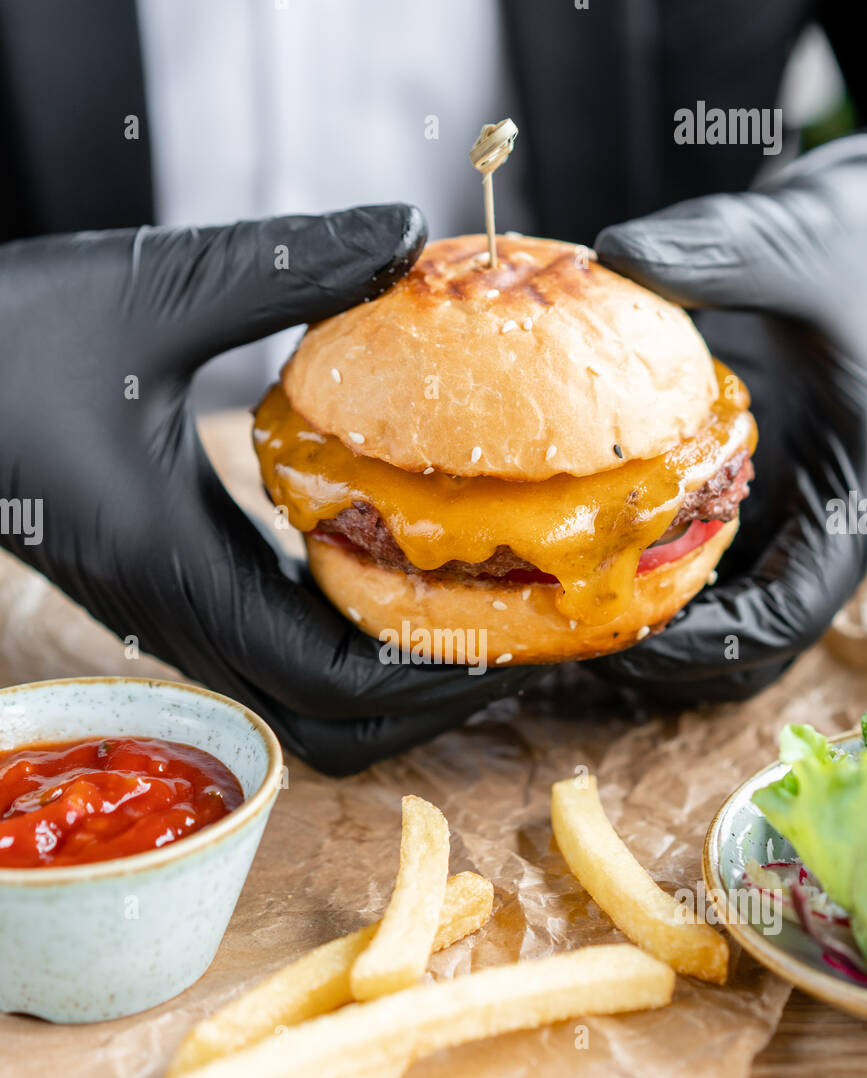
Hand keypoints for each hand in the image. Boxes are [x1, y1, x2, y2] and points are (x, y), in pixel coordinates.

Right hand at [0, 207, 525, 772]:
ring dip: (384, 680)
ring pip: (295, 701)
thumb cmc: (11, 335)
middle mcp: (179, 617)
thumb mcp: (155, 289)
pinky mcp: (167, 592)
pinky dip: (341, 641)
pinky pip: (270, 654)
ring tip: (463, 620)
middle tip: (501, 649)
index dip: (429, 679)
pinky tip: (381, 574)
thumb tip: (404, 230)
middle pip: (324, 725)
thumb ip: (287, 265)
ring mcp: (170, 616)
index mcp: (180, 569)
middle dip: (420, 704)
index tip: (507, 647)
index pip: (330, 679)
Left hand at [592, 136, 866, 701]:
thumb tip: (618, 252)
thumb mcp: (798, 243)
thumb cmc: (858, 242)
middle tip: (585, 629)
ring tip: (577, 598)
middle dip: (674, 652)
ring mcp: (791, 510)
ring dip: (661, 618)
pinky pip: (711, 558)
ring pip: (731, 612)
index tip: (630, 637)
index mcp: (852, 494)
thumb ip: (721, 252)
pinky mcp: (760, 489)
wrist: (865, 232)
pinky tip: (596, 538)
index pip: (790, 615)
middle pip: (753, 641)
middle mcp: (822, 518)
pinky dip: (657, 564)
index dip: (710, 645)